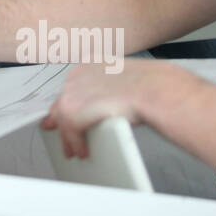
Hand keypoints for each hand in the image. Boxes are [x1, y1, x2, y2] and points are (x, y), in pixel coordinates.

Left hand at [39, 58, 173, 157]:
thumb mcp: (121, 81)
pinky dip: (76, 143)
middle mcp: (77, 75)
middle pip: (62, 103)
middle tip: (65, 138)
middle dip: (61, 122)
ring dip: (69, 138)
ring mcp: (73, 91)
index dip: (66, 104)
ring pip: (64, 119)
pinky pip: (70, 131)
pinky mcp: (75, 109)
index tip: (60, 116)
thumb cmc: (149, 85)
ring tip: (74, 151)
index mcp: (88, 64)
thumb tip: (99, 104)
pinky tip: (83, 151)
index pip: (70, 88)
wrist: (155, 90)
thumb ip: (105, 88)